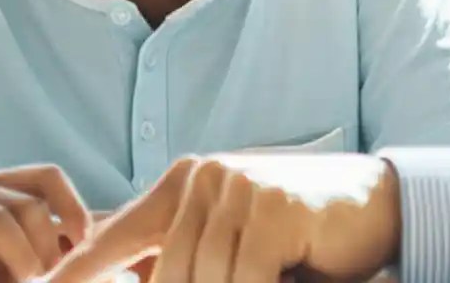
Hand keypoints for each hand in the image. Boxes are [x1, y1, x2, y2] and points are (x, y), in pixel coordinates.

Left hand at [44, 154, 400, 282]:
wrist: (372, 204)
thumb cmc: (296, 231)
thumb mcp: (230, 238)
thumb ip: (182, 254)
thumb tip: (136, 279)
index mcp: (183, 183)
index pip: (115, 236)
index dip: (77, 271)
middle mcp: (203, 178)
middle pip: (166, 274)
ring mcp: (238, 189)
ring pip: (203, 280)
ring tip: (260, 279)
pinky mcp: (272, 209)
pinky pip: (244, 279)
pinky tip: (278, 280)